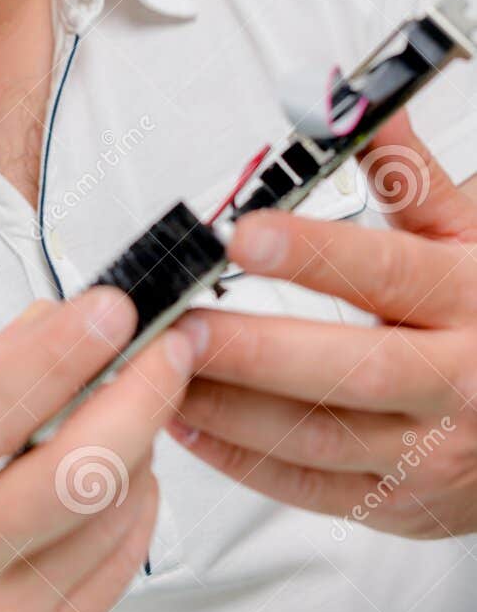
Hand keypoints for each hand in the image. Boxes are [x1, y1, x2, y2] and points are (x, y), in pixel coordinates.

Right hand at [0, 286, 199, 611]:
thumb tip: (56, 322)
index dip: (59, 356)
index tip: (111, 308)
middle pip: (72, 474)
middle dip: (139, 396)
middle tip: (169, 346)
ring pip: (109, 517)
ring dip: (141, 446)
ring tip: (136, 408)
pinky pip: (115, 568)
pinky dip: (133, 505)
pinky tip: (124, 475)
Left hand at [167, 112, 476, 538]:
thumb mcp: (470, 242)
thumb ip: (412, 181)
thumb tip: (363, 110)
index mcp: (469, 303)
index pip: (390, 274)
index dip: (316, 254)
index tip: (246, 232)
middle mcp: (452, 382)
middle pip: (350, 371)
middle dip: (258, 351)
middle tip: (183, 327)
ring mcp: (423, 452)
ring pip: (318, 438)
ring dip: (230, 408)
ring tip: (164, 370)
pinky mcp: (391, 501)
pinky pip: (306, 487)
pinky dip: (238, 457)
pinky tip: (185, 420)